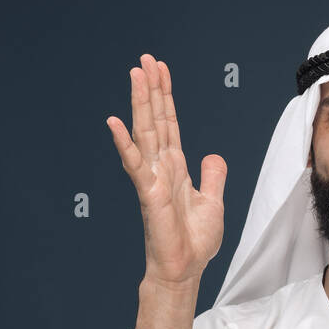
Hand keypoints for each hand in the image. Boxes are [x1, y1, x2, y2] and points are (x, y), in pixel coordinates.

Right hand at [106, 54, 226, 287]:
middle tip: (146, 59)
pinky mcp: (147, 193)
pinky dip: (124, 143)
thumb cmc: (194, 242)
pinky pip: (134, 164)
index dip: (165, 96)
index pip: (169, 123)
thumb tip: (213, 155)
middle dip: (151, 89)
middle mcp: (160, 167)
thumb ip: (212, 176)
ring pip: (145, 133)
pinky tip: (115, 122)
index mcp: (175, 166)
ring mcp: (152, 178)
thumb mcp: (213, 201)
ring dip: (140, 103)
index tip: (161, 69)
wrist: (185, 270)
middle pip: (155, 120)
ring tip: (136, 74)